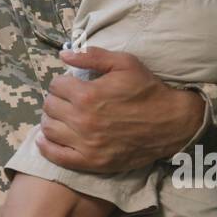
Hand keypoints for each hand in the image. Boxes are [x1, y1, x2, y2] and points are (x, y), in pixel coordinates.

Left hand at [33, 46, 205, 173]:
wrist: (171, 123)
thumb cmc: (147, 89)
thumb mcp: (124, 63)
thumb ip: (91, 56)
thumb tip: (62, 54)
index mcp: (88, 95)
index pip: (56, 85)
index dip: (62, 82)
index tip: (70, 85)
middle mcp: (83, 120)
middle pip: (50, 106)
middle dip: (56, 99)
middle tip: (67, 100)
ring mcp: (86, 144)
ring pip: (49, 129)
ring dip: (51, 119)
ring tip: (61, 116)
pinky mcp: (91, 162)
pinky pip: (56, 156)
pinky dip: (46, 146)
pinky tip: (47, 138)